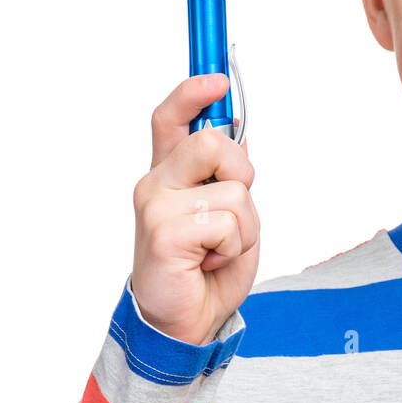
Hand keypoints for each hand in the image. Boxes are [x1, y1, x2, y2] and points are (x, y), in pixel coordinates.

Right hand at [130, 73, 259, 344]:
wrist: (186, 322)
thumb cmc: (206, 269)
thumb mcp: (229, 215)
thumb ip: (229, 178)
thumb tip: (241, 137)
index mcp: (169, 174)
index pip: (171, 118)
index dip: (192, 93)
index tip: (217, 80)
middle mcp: (156, 183)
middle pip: (213, 140)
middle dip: (244, 174)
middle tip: (235, 213)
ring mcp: (156, 206)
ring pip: (233, 189)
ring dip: (245, 226)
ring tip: (221, 248)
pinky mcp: (165, 233)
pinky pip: (228, 222)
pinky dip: (235, 246)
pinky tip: (210, 262)